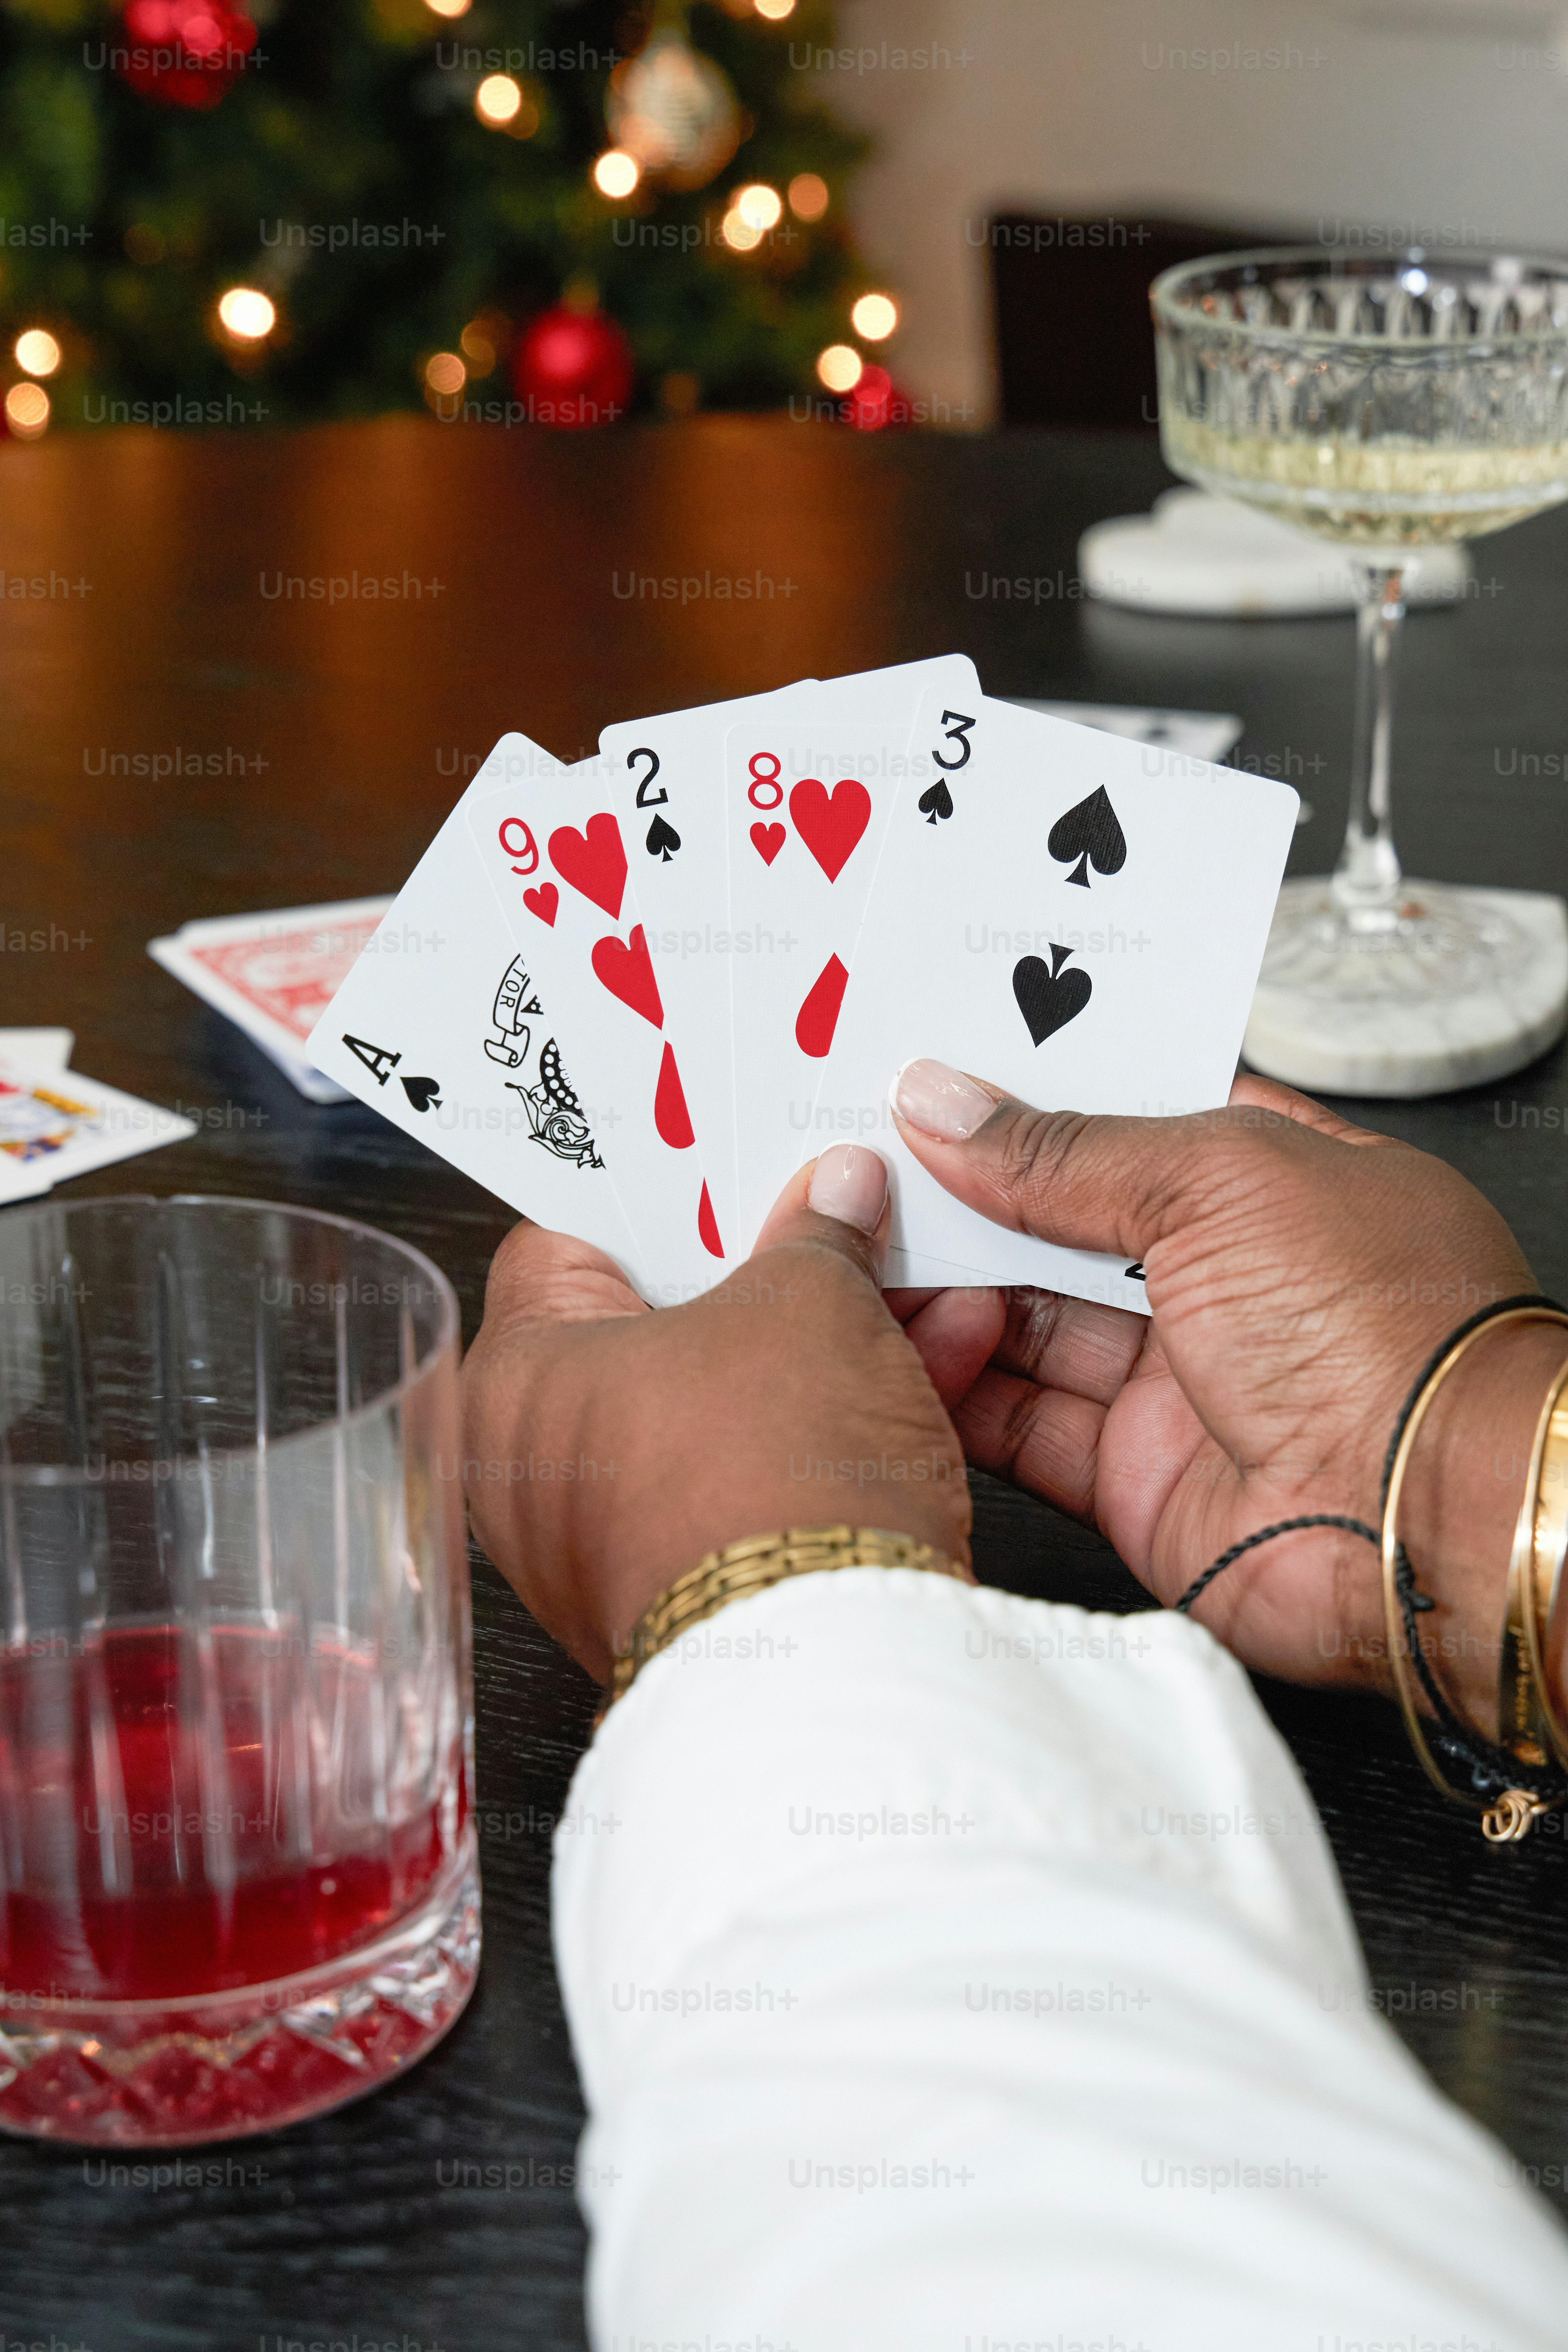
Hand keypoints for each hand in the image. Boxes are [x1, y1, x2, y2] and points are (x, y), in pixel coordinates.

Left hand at [461, 1145, 1003, 1682]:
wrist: (826, 1673)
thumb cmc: (769, 1484)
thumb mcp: (810, 1303)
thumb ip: (816, 1234)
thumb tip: (834, 1190)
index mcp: (518, 1375)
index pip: (573, 1234)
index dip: (664, 1180)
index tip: (729, 1148)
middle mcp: (543, 1466)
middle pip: (665, 1319)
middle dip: (774, 1261)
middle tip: (838, 1205)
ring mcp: (622, 1535)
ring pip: (734, 1396)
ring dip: (832, 1337)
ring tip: (920, 1279)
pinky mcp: (705, 1590)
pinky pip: (768, 1471)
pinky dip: (838, 1420)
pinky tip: (932, 1367)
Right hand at [890, 1059, 1562, 1727]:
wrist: (1432, 1521)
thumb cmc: (1384, 1329)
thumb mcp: (1216, 1179)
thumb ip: (1064, 1150)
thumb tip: (947, 1103)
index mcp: (1263, 1179)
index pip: (1121, 1114)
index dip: (1025, 1094)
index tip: (926, 1071)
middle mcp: (1222, 1277)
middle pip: (1056, 1224)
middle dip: (960, 1195)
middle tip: (854, 1157)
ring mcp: (1177, 1382)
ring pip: (1023, 1326)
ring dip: (940, 1291)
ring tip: (849, 1244)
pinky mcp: (1135, 1479)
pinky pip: (1018, 1425)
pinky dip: (953, 1389)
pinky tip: (888, 1345)